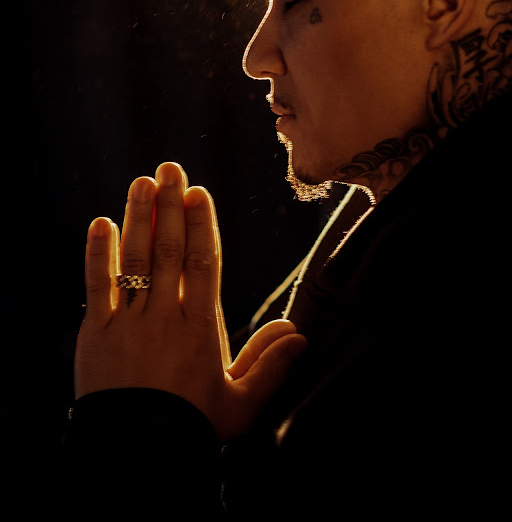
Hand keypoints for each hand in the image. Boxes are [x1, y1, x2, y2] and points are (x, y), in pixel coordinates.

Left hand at [75, 161, 306, 440]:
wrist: (137, 458)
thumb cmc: (193, 427)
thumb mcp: (241, 401)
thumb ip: (271, 364)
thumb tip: (300, 333)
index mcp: (201, 327)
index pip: (202, 263)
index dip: (201, 224)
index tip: (198, 192)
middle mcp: (165, 317)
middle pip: (170, 249)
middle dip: (170, 205)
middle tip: (170, 168)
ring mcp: (127, 323)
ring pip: (135, 259)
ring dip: (139, 218)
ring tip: (141, 182)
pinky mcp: (95, 335)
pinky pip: (96, 287)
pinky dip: (98, 254)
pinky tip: (99, 223)